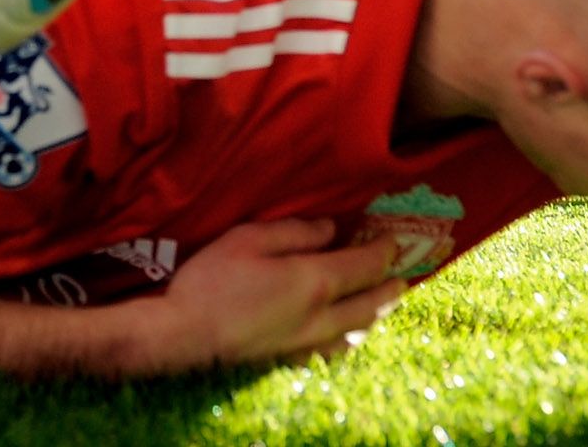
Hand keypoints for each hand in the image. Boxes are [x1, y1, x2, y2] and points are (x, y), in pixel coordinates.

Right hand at [144, 218, 408, 370]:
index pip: (365, 266)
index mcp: (314, 281)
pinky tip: (341, 337)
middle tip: (403, 277)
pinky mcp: (289, 358)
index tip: (395, 239)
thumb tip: (331, 229)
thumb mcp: (249, 238)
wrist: (184, 335)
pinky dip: (346, 341)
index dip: (385, 251)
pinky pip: (331, 352)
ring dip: (374, 316)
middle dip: (390, 289)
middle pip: (370, 305)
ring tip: (380, 304)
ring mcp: (306, 343)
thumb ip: (296, 232)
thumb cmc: (212, 280)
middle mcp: (320, 317)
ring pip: (355, 333)